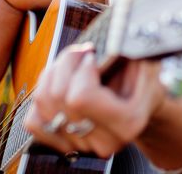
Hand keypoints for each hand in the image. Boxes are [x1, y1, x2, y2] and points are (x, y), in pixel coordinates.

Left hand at [23, 43, 167, 158]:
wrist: (140, 106)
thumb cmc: (142, 80)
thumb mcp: (147, 61)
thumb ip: (130, 51)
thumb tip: (111, 35)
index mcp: (126, 122)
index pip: (81, 96)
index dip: (81, 68)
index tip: (92, 54)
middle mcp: (103, 140)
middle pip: (58, 97)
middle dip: (65, 63)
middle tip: (80, 52)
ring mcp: (82, 146)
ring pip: (43, 105)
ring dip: (51, 75)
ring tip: (69, 65)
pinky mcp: (64, 145)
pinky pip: (34, 121)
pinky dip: (41, 97)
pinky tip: (59, 86)